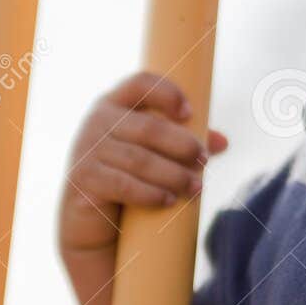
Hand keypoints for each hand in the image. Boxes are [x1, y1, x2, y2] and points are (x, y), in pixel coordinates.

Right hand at [58, 69, 228, 269]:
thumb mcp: (155, 156)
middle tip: (204, 161)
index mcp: (115, 103)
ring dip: (174, 175)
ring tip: (196, 187)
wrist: (90, 221)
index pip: (141, 83)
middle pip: (149, 127)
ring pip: (140, 160)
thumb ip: (183, 144)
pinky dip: (150, 193)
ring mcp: (87, 148)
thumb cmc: (127, 178)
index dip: (167, 93)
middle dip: (182, 145)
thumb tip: (222, 142)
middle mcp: (98, 120)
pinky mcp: (83, 179)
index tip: (190, 114)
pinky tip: (169, 200)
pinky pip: (123, 184)